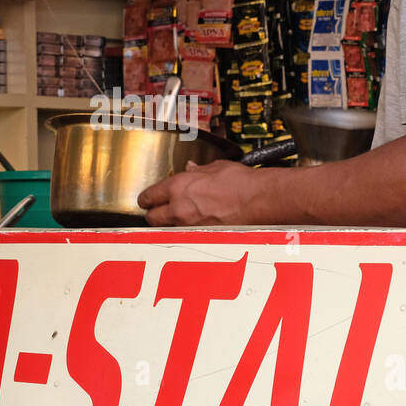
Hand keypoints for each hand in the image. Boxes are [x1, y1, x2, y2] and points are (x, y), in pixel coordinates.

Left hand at [137, 160, 264, 225]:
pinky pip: (185, 235)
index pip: (149, 196)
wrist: (259, 201)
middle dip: (153, 213)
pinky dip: (186, 231)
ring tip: (178, 218)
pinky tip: (195, 225)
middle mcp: (180, 209)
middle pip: (151, 218)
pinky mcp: (202, 237)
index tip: (147, 199)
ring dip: (168, 224)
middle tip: (158, 209)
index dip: (146, 198)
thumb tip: (192, 169)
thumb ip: (198, 170)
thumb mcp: (215, 168)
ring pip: (166, 229)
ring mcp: (190, 226)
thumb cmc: (241, 183)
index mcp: (179, 187)